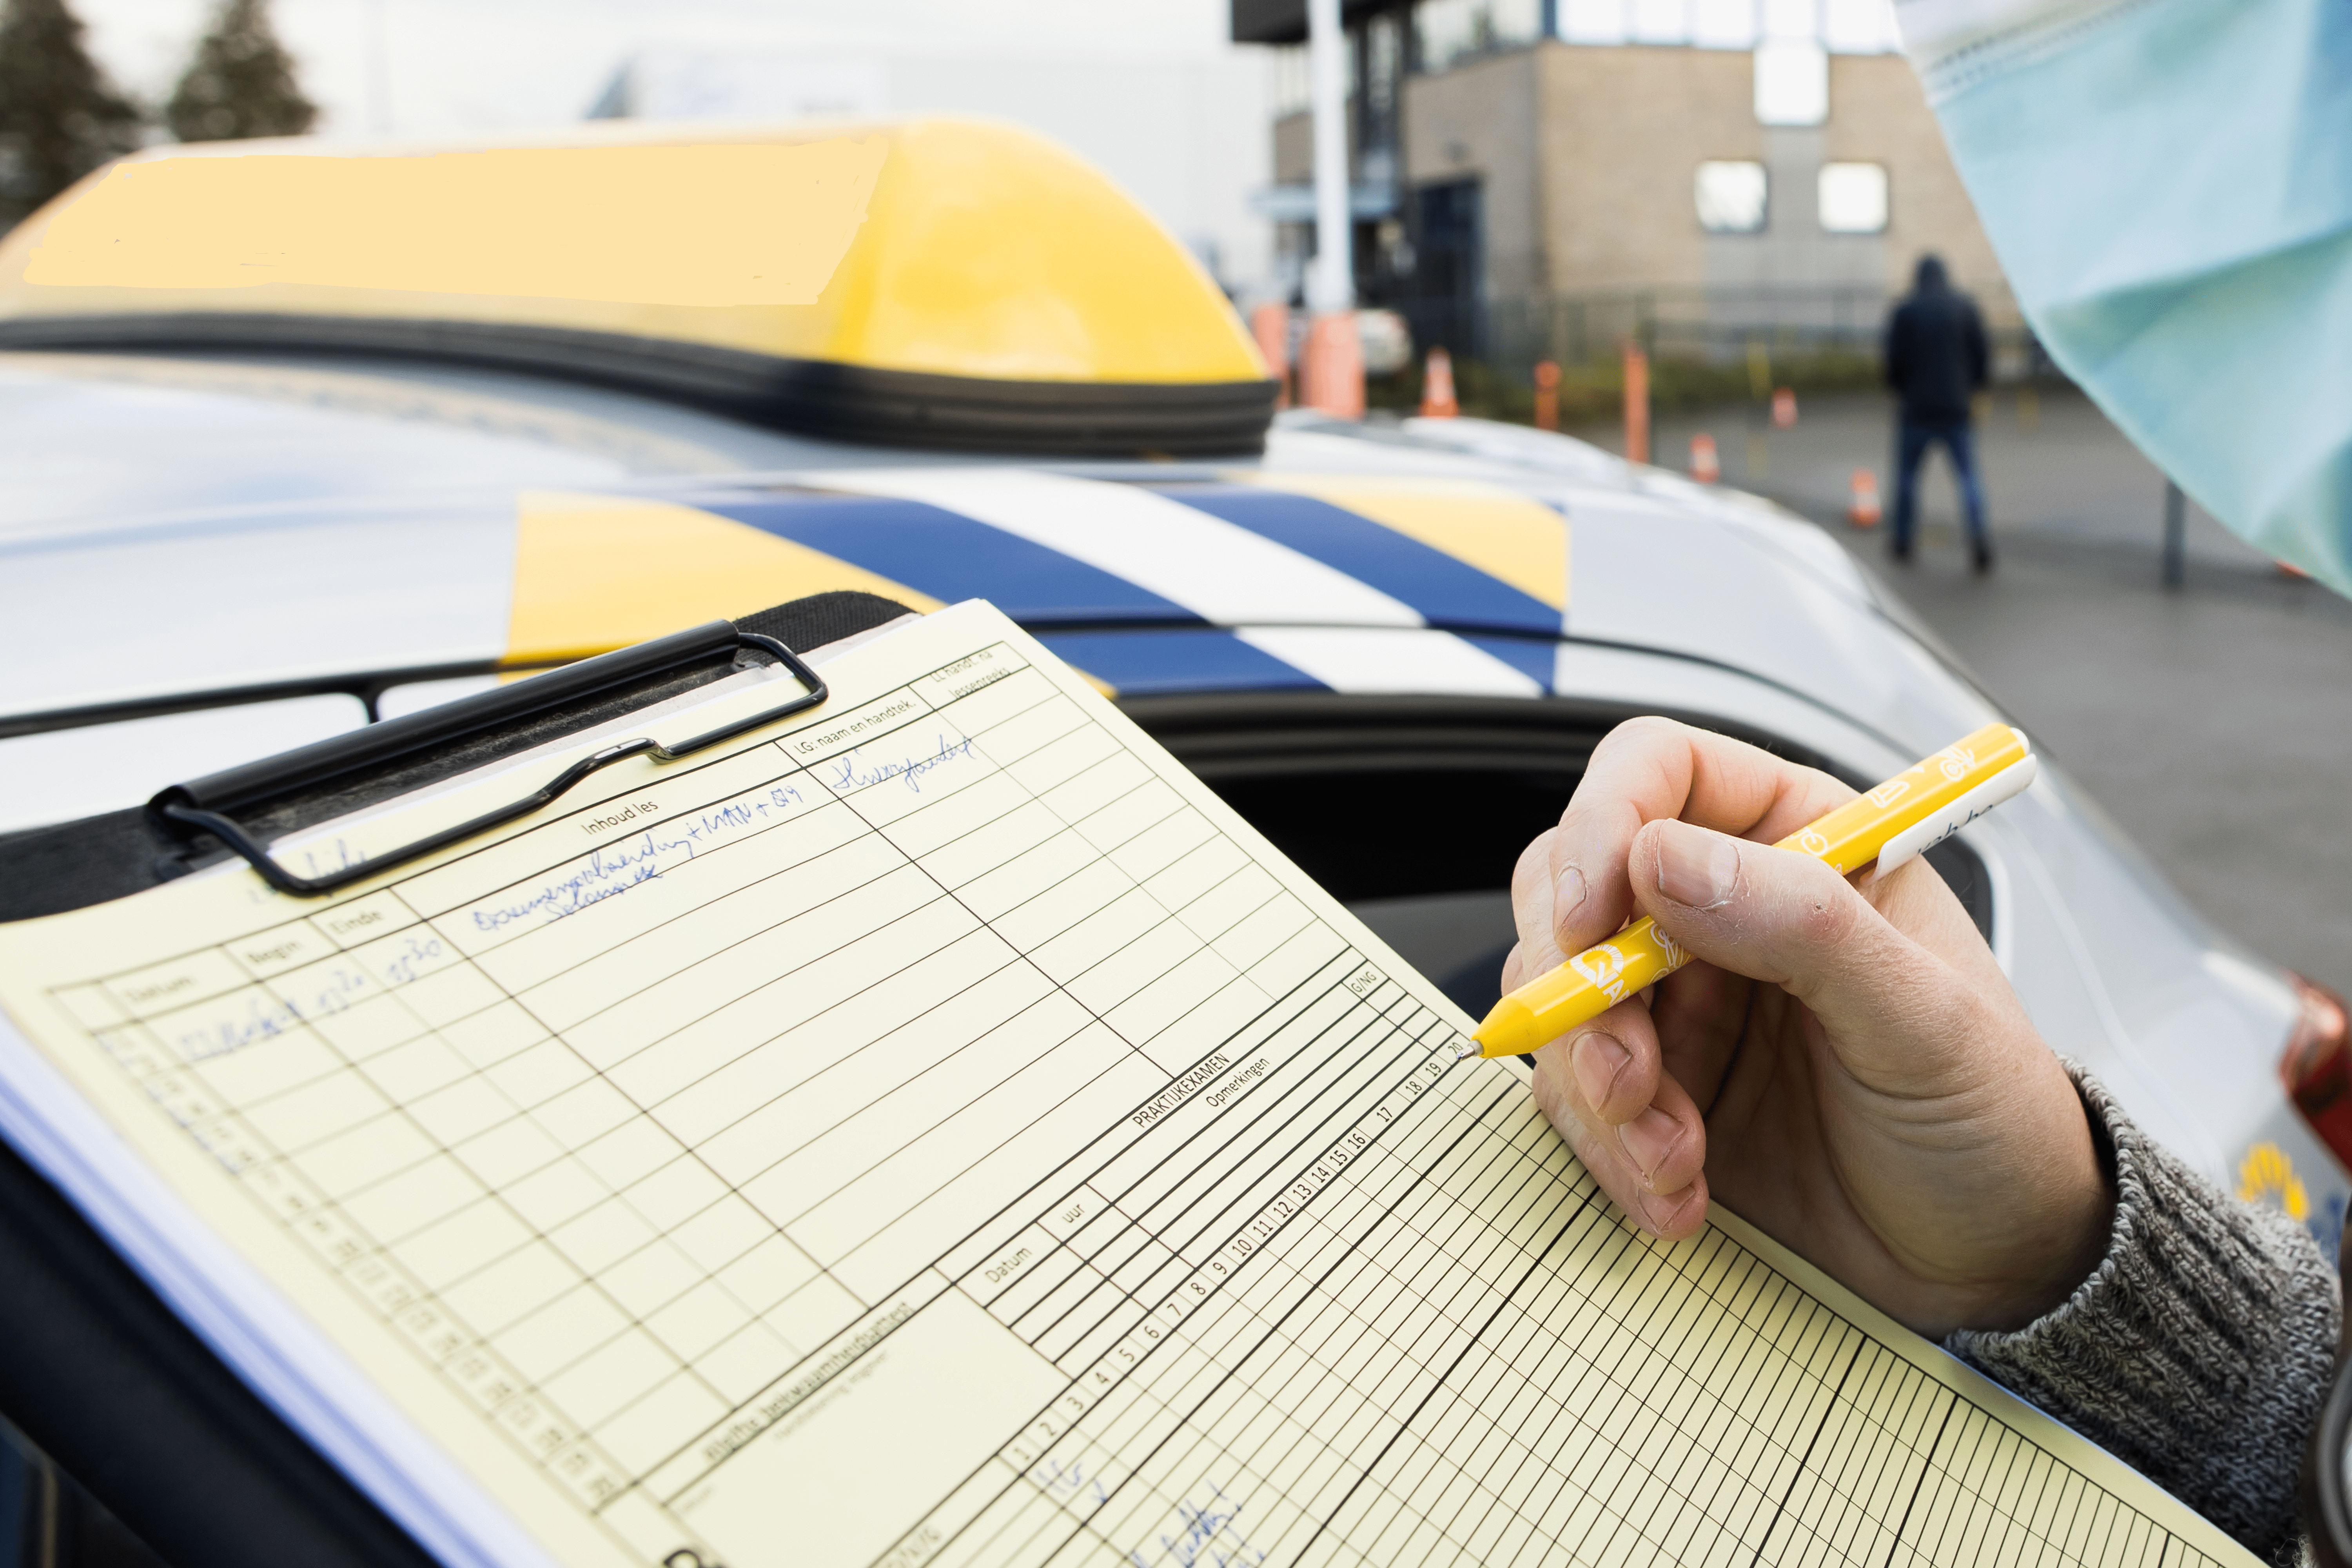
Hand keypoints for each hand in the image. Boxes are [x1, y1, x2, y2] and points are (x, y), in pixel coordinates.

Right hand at [1504, 717, 2111, 1336]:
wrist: (1994, 1262)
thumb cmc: (1991, 1120)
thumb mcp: (1926, 1018)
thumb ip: (1802, 925)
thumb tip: (1663, 859)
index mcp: (1800, 844)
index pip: (1658, 774)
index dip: (1602, 827)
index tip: (1589, 919)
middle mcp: (1724, 911)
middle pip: (1572, 888)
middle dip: (1580, 990)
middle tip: (1627, 1076)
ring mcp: (1679, 1004)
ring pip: (1559, 1001)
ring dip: (1597, 1089)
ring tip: (1676, 1157)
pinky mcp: (1654, 1091)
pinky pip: (1574, 1097)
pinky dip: (1610, 1151)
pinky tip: (1679, 1190)